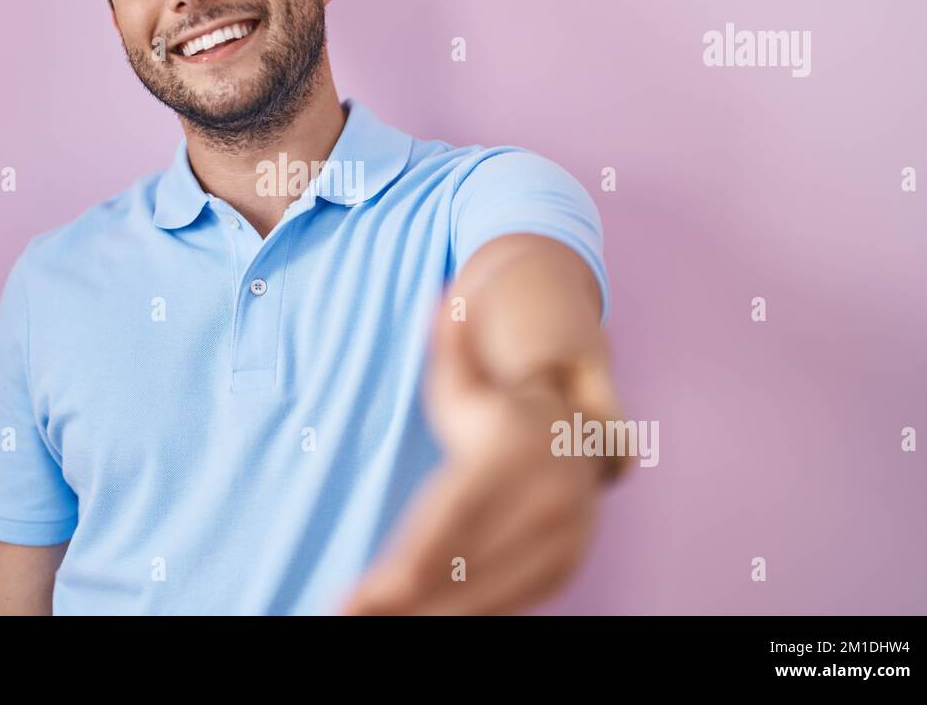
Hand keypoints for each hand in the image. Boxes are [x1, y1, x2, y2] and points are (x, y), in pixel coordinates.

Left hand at [337, 291, 609, 614]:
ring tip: (367, 627)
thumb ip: (453, 343)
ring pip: (487, 595)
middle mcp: (547, 498)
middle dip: (406, 602)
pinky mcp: (564, 567)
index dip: (409, 563)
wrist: (577, 432)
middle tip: (349, 618)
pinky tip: (413, 625)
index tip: (370, 594)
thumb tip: (443, 298)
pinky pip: (508, 603)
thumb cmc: (499, 406)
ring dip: (429, 618)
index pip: (453, 519)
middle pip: (464, 567)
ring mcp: (563, 538)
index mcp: (515, 450)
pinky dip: (460, 616)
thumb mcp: (470, 376)